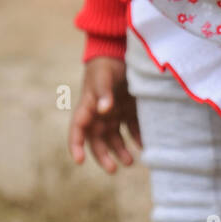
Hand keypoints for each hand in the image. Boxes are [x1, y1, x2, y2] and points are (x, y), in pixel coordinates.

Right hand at [69, 56, 141, 173]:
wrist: (119, 52)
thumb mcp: (103, 75)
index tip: (79, 161)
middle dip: (104, 156)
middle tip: (113, 169)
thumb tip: (103, 110)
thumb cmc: (106, 64)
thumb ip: (103, 92)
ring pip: (115, 139)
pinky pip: (132, 130)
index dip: (76, 146)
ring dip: (121, 151)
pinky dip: (137, 139)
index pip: (77, 129)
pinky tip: (144, 145)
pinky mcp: (129, 112)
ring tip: (131, 161)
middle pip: (97, 141)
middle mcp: (99, 115)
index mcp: (87, 107)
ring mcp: (114, 114)